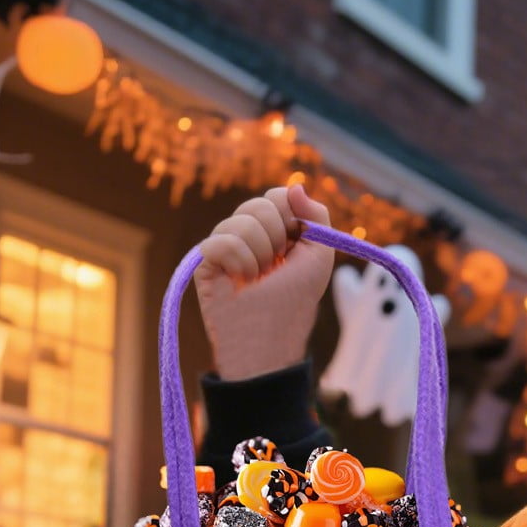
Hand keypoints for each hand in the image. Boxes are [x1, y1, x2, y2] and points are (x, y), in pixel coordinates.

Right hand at [194, 183, 333, 381]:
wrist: (269, 340)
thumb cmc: (294, 302)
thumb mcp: (319, 257)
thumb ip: (316, 217)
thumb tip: (295, 186)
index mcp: (277, 233)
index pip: (278, 198)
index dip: (289, 215)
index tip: (294, 242)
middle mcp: (250, 236)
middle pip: (260, 205)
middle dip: (276, 236)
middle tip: (275, 266)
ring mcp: (227, 246)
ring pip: (241, 221)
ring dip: (259, 254)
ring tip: (258, 279)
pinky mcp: (207, 260)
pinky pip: (221, 240)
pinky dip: (238, 264)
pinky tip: (240, 282)